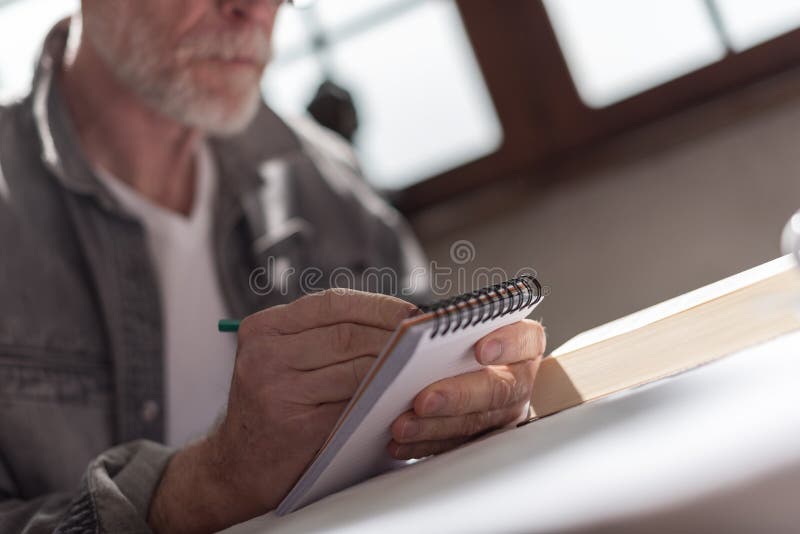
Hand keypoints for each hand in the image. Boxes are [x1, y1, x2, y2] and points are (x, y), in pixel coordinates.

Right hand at [148, 289, 416, 532]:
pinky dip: (385, 397)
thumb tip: (396, 319)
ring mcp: (279, 391)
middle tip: (427, 340)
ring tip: (422, 365)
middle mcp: (265, 355)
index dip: (380, 305)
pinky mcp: (298, 426)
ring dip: (397, 367)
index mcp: (263, 329)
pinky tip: (402, 395)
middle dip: (395, 336)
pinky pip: (356, 404)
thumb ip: (322, 335)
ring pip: (358, 368)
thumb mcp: (280, 359)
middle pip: (349, 334)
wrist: (236, 466)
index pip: (333, 303)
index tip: (412, 312)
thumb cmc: (271, 408)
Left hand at [388, 319, 545, 459]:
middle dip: (458, 396)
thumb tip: (415, 320)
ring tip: (402, 425)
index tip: (481, 349)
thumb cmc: (450, 334)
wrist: (446, 362)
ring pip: (474, 423)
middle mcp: (517, 379)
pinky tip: (399, 442)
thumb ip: (443, 318)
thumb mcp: (449, 319)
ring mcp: (502, 412)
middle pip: (498, 390)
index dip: (508, 344)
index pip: (526, 340)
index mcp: (522, 342)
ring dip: (434, 426)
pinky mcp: (480, 437)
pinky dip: (423, 444)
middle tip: (424, 399)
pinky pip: (454, 445)